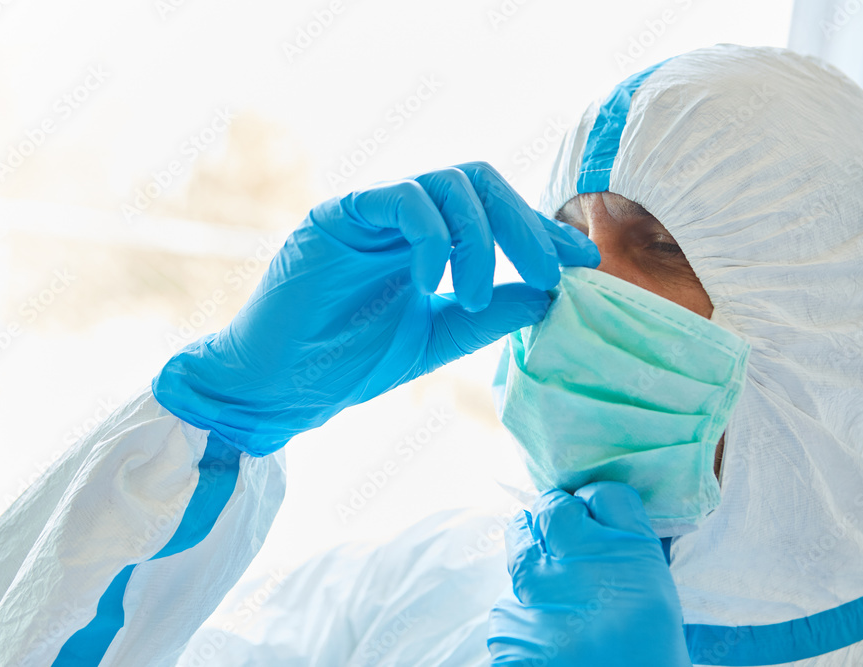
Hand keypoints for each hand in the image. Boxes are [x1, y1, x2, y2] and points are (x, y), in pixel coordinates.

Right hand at [151, 162, 599, 454]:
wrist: (278, 388)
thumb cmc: (347, 362)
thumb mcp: (437, 337)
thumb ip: (489, 312)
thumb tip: (551, 292)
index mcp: (425, 241)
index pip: (494, 211)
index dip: (541, 230)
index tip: (584, 261)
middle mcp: (400, 219)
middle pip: (479, 182)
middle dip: (524, 225)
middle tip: (549, 273)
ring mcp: (369, 213)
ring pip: (447, 183)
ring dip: (482, 235)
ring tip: (480, 292)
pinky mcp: (337, 217)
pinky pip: (401, 200)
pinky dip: (434, 237)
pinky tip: (436, 283)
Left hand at [488, 482, 691, 665]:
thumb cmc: (647, 658)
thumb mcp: (655, 599)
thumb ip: (626, 554)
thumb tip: (595, 519)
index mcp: (631, 554)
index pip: (603, 494)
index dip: (594, 502)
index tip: (592, 514)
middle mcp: (581, 562)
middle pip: (552, 508)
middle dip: (552, 517)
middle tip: (559, 537)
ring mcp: (538, 594)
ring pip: (520, 548)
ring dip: (531, 559)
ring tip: (551, 591)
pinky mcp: (509, 627)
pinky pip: (509, 603)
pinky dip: (523, 614)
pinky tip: (545, 636)